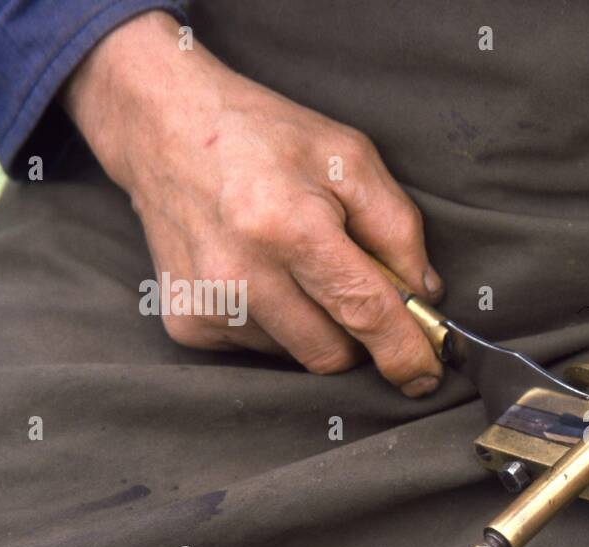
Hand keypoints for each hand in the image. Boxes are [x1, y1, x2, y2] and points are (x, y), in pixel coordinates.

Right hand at [65, 12, 443, 395]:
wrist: (161, 126)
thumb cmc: (266, 137)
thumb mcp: (350, 159)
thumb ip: (399, 230)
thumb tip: (424, 297)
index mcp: (290, 226)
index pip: (363, 311)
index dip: (404, 353)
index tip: (427, 377)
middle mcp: (242, 273)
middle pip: (334, 353)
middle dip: (360, 335)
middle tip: (357, 286)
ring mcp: (210, 303)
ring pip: (299, 355)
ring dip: (316, 325)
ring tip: (295, 264)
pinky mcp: (187, 322)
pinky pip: (261, 349)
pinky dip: (277, 324)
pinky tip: (260, 274)